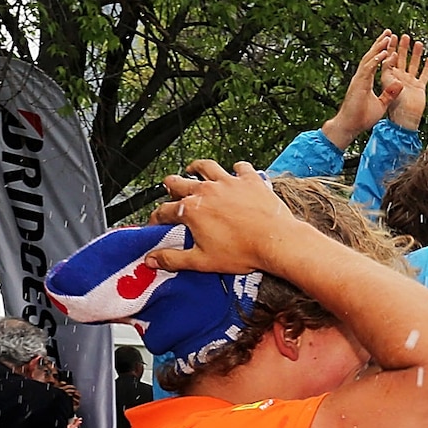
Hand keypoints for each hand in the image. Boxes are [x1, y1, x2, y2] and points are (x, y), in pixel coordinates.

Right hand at [149, 161, 301, 273]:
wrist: (277, 242)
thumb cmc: (243, 252)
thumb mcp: (203, 261)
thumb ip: (174, 259)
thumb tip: (151, 260)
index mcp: (191, 210)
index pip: (164, 210)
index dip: (156, 217)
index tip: (156, 223)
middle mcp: (206, 190)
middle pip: (178, 182)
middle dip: (170, 188)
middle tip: (172, 193)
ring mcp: (228, 182)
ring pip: (205, 166)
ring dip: (196, 168)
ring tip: (192, 170)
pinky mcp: (249, 180)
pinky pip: (240, 167)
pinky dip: (236, 169)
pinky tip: (235, 172)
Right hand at [321, 33, 394, 148]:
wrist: (350, 125)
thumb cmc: (362, 117)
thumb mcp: (381, 104)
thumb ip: (389, 94)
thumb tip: (400, 85)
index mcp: (365, 80)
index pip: (374, 62)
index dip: (381, 52)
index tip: (389, 43)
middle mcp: (361, 77)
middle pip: (371, 56)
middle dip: (380, 44)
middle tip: (389, 32)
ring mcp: (359, 79)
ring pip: (369, 59)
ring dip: (379, 48)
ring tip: (388, 37)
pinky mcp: (359, 84)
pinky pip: (369, 69)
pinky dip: (377, 60)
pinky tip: (384, 53)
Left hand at [381, 34, 427, 132]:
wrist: (402, 123)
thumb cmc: (393, 110)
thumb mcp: (387, 95)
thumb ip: (391, 86)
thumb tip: (398, 78)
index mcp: (387, 78)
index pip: (388, 60)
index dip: (389, 49)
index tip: (391, 38)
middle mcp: (398, 78)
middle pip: (400, 59)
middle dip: (401, 47)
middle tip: (403, 36)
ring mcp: (409, 82)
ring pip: (413, 65)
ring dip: (415, 54)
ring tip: (418, 43)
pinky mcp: (419, 88)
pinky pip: (424, 76)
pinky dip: (427, 68)